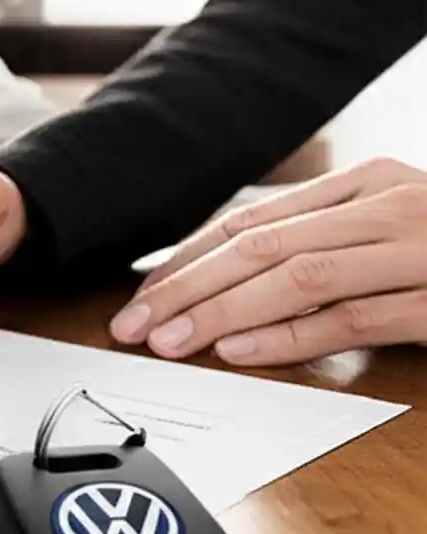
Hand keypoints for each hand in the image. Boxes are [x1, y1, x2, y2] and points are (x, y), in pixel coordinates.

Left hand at [110, 158, 426, 364]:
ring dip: (221, 312)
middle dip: (185, 289)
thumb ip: (318, 238)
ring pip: (296, 277)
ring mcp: (418, 249)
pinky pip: (354, 317)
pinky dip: (291, 335)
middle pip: (259, 247)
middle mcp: (386, 205)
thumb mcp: (383, 225)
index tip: (139, 296)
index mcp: (363, 183)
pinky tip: (240, 350)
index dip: (186, 262)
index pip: (249, 222)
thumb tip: (226, 273)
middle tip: (133, 325)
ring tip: (170, 342)